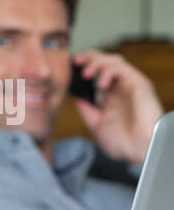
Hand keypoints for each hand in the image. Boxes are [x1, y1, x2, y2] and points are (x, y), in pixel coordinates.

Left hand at [72, 49, 162, 164]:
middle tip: (74, 61)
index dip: (83, 66)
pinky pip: (123, 69)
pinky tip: (101, 84)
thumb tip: (75, 97)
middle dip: (89, 57)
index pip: (96, 73)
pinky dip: (109, 72)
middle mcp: (120, 88)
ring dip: (97, 62)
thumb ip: (86, 110)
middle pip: (105, 61)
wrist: (141, 151)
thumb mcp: (96, 125)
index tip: (67, 68)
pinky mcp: (139, 84)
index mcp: (110, 96)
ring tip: (85, 73)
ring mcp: (129, 85)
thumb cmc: (123, 143)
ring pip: (114, 61)